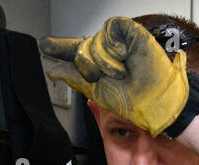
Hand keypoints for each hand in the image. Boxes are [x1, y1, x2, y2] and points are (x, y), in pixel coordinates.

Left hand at [40, 16, 187, 136]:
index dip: (58, 48)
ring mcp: (118, 41)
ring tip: (122, 72)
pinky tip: (124, 55)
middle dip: (87, 65)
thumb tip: (51, 68)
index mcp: (97, 64)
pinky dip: (114, 45)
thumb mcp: (95, 90)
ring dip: (105, 61)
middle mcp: (105, 51)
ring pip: (94, 41)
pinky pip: (110, 29)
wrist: (155, 101)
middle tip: (105, 77)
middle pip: (80, 48)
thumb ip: (72, 77)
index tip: (43, 45)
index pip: (74, 52)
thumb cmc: (134, 100)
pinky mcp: (130, 32)